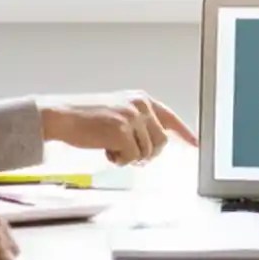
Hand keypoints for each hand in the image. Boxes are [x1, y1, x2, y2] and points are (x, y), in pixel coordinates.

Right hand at [39, 90, 198, 164]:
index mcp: (140, 99)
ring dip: (130, 157)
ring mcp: (132, 117)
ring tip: (111, 148)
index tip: (197, 145)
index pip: (170, 118)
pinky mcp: (122, 131)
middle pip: (161, 142)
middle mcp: (140, 105)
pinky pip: (131, 157)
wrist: (61, 116)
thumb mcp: (117, 112)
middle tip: (128, 156)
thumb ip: (137, 123)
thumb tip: (154, 146)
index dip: (185, 133)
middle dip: (147, 155)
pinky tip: (105, 151)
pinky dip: (119, 160)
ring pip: (147, 152)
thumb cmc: (85, 118)